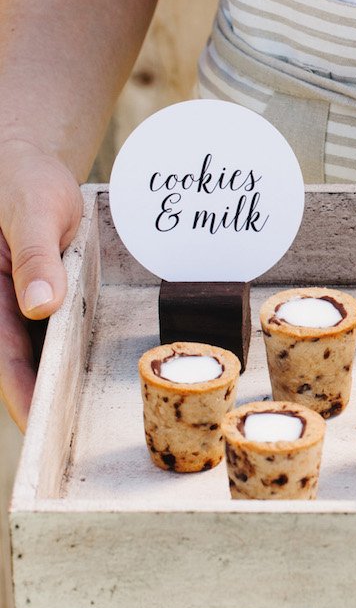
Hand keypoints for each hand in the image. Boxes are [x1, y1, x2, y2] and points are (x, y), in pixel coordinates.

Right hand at [0, 141, 82, 430]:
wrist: (29, 161)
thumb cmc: (25, 179)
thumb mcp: (33, 207)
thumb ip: (34, 254)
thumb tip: (40, 306)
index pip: (3, 356)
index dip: (20, 395)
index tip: (40, 430)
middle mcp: (0, 306)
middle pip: (18, 365)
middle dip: (43, 404)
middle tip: (74, 445)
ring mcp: (20, 306)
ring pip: (37, 355)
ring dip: (58, 386)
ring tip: (89, 424)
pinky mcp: (41, 301)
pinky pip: (54, 335)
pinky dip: (70, 357)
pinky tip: (94, 379)